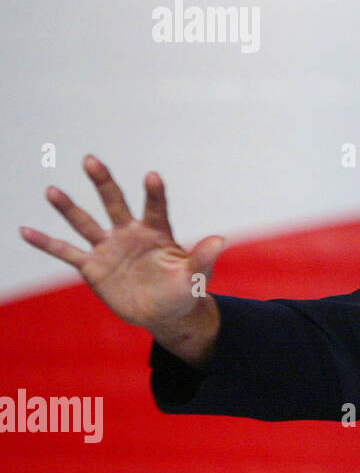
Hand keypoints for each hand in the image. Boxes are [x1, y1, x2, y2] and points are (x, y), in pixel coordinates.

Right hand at [18, 155, 225, 335]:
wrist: (163, 312)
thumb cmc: (183, 291)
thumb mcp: (195, 277)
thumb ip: (204, 258)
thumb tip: (220, 239)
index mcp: (158, 233)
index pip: (156, 208)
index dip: (154, 194)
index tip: (152, 177)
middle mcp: (130, 234)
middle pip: (114, 203)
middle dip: (103, 182)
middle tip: (91, 160)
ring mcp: (109, 248)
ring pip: (86, 223)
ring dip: (68, 208)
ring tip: (52, 190)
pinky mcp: (93, 267)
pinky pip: (66, 252)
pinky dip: (46, 243)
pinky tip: (26, 230)